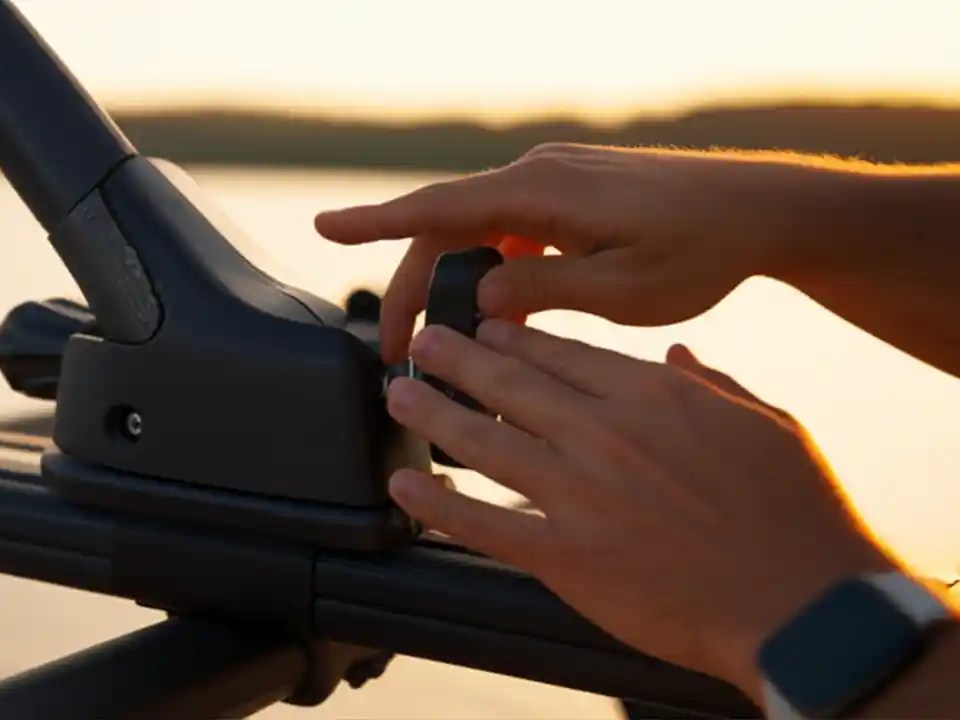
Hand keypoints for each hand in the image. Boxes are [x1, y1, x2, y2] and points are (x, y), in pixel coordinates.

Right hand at [315, 143, 826, 363]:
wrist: (761, 211)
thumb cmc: (699, 252)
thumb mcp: (621, 290)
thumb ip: (541, 292)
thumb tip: (477, 301)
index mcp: (544, 194)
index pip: (439, 209)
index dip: (375, 222)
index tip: (324, 226)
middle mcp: (539, 177)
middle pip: (447, 230)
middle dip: (414, 290)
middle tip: (396, 354)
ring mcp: (554, 182)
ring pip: (475, 232)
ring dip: (451, 285)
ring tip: (442, 346)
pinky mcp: (570, 195)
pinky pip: (507, 230)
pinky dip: (489, 270)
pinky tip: (497, 315)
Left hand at [385, 320, 897, 697]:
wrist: (801, 603)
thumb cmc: (793, 513)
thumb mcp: (764, 421)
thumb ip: (709, 382)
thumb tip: (678, 355)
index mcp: (651, 394)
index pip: (561, 352)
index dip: (512, 337)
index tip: (484, 326)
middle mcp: (602, 432)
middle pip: (509, 381)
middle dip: (457, 355)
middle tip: (423, 341)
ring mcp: (576, 492)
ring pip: (482, 438)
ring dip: (432, 411)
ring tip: (399, 392)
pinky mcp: (562, 554)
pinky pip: (481, 521)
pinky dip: (435, 503)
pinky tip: (405, 486)